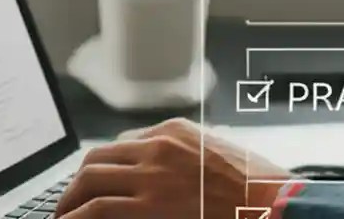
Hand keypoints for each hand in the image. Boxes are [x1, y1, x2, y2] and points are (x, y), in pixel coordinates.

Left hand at [55, 118, 291, 218]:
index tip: (99, 185)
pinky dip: (75, 218)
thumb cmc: (257, 189)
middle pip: (99, 158)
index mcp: (175, 133)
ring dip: (70, 201)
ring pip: (89, 179)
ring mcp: (150, 174)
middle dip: (79, 182)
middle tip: (71, 203)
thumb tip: (174, 181)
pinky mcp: (147, 205)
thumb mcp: (221, 159)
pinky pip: (96, 208)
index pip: (125, 144)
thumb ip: (191, 161)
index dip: (106, 168)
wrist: (272, 203)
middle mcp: (157, 147)